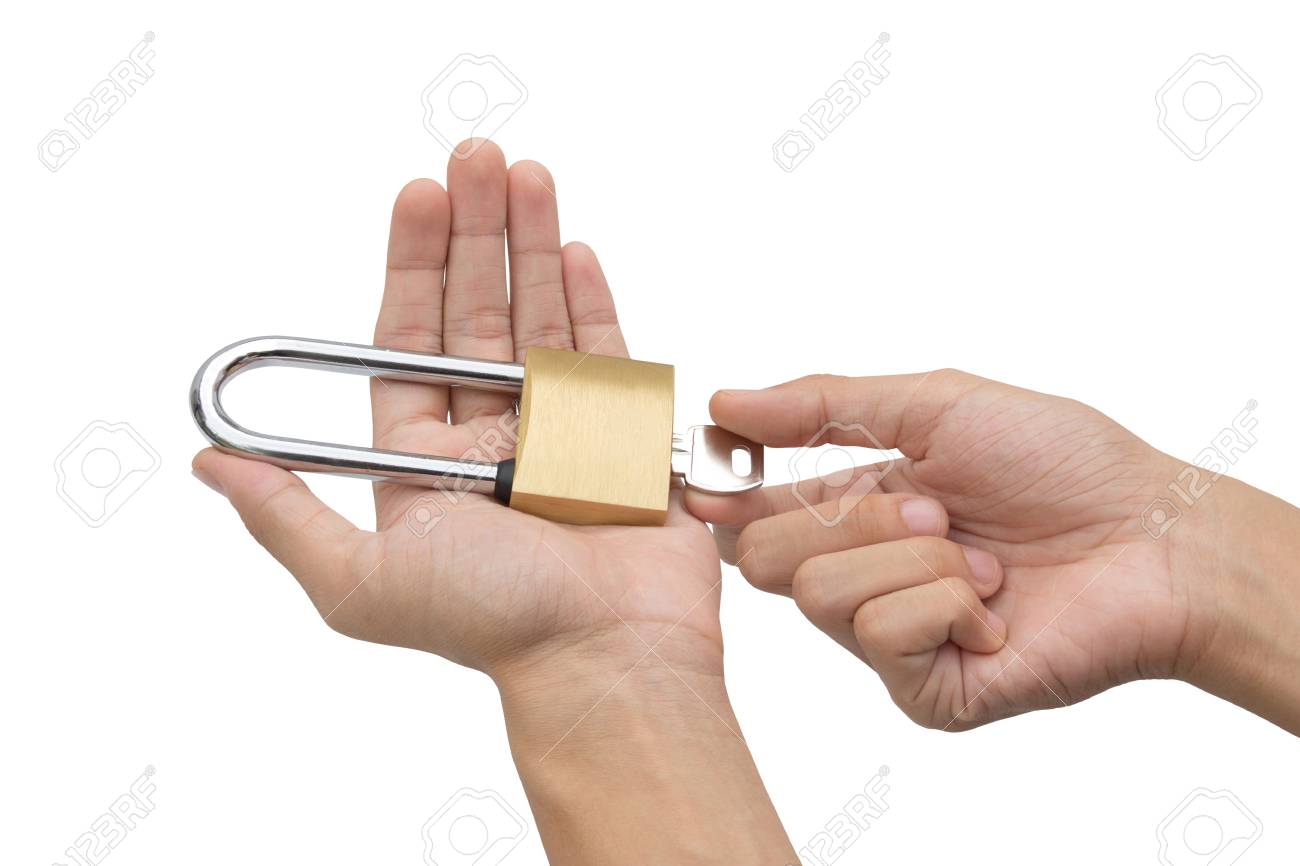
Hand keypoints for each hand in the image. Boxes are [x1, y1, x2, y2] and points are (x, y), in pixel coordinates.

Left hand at [192, 141, 721, 678]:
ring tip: (526, 174)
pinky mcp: (628, 437)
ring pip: (543, 319)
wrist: (608, 658)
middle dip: (475, 232)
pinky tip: (574, 247)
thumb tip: (205, 462)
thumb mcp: (362, 580)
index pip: (410, 341)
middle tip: (477, 155)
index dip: (411, 266)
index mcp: (430, 462)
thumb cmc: (494, 624)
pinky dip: (593, 301)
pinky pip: (609, 355)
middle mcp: (494, 439)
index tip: (418, 197)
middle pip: (479, 314)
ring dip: (533, 243)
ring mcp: (564, 432)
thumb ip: (286, 518)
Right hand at [686, 371, 1277, 730]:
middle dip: (852, 518)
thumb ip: (826, 406)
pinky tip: (994, 607)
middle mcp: (868, 574)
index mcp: (861, 508)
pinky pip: (882, 638)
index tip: (699, 480)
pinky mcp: (927, 690)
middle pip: (767, 561)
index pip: (759, 514)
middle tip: (936, 509)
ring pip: (823, 596)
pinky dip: (944, 603)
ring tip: (983, 559)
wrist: (1156, 538)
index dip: (724, 498)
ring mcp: (895, 638)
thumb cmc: (1065, 463)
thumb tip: (725, 404)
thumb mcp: (938, 404)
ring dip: (914, 558)